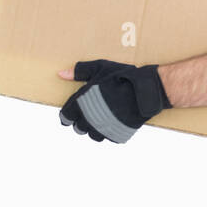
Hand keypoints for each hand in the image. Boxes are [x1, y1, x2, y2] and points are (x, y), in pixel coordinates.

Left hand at [57, 60, 171, 141]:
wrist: (144, 91)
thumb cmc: (121, 77)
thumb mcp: (99, 68)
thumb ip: (79, 72)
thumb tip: (61, 74)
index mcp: (81, 104)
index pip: (66, 116)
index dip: (67, 116)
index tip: (70, 115)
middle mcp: (89, 119)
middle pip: (79, 128)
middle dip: (81, 122)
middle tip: (89, 114)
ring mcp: (104, 129)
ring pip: (92, 135)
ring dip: (94, 129)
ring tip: (101, 120)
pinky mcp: (117, 134)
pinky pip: (108, 138)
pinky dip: (109, 132)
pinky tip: (113, 123)